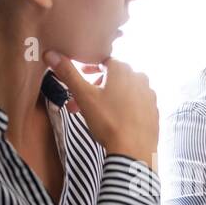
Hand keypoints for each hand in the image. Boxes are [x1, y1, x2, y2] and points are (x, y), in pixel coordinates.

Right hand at [43, 50, 158, 166]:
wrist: (133, 150)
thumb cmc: (108, 121)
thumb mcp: (84, 96)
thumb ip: (68, 74)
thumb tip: (50, 54)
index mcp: (123, 69)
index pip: (103, 61)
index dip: (89, 69)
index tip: (81, 77)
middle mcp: (140, 77)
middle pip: (114, 78)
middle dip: (96, 88)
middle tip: (82, 102)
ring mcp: (150, 95)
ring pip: (125, 91)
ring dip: (110, 98)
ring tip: (98, 113)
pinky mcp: (154, 111)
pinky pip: (136, 104)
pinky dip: (125, 107)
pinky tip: (117, 120)